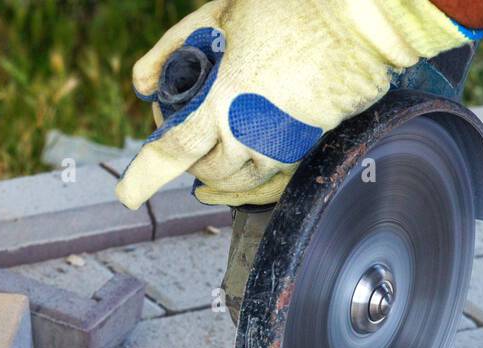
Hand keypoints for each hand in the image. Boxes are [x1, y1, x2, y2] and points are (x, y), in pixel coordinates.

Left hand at [115, 0, 476, 208]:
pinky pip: (267, 183)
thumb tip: (142, 87)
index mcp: (224, 101)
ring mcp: (280, 148)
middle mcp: (251, 134)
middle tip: (183, 128)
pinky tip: (232, 176)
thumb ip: (170, 50)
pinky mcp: (304, 150)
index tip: (126, 195)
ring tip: (208, 148)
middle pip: (203, 170)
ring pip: (236, 183)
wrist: (356, 22)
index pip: (174, 151)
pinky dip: (244, 183)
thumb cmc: (285, 9)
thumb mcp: (216, 15)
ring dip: (215, 172)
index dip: (145, 177)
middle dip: (186, 159)